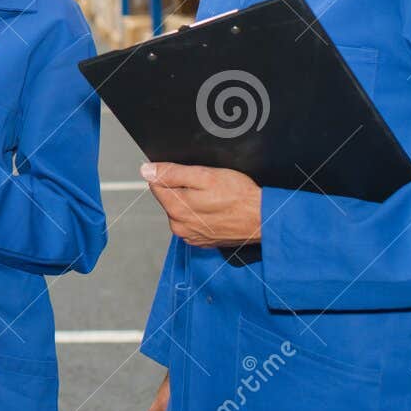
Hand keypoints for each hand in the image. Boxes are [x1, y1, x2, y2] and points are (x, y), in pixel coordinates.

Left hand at [142, 161, 260, 245]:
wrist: (263, 219)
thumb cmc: (240, 197)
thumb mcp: (205, 175)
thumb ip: (173, 173)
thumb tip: (147, 170)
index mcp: (176, 209)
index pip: (156, 184)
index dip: (171, 174)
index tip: (189, 174)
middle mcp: (179, 226)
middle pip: (169, 198)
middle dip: (182, 188)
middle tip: (207, 186)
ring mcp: (190, 236)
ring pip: (181, 209)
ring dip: (192, 202)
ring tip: (214, 198)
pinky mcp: (202, 241)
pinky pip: (193, 221)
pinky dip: (201, 214)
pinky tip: (216, 209)